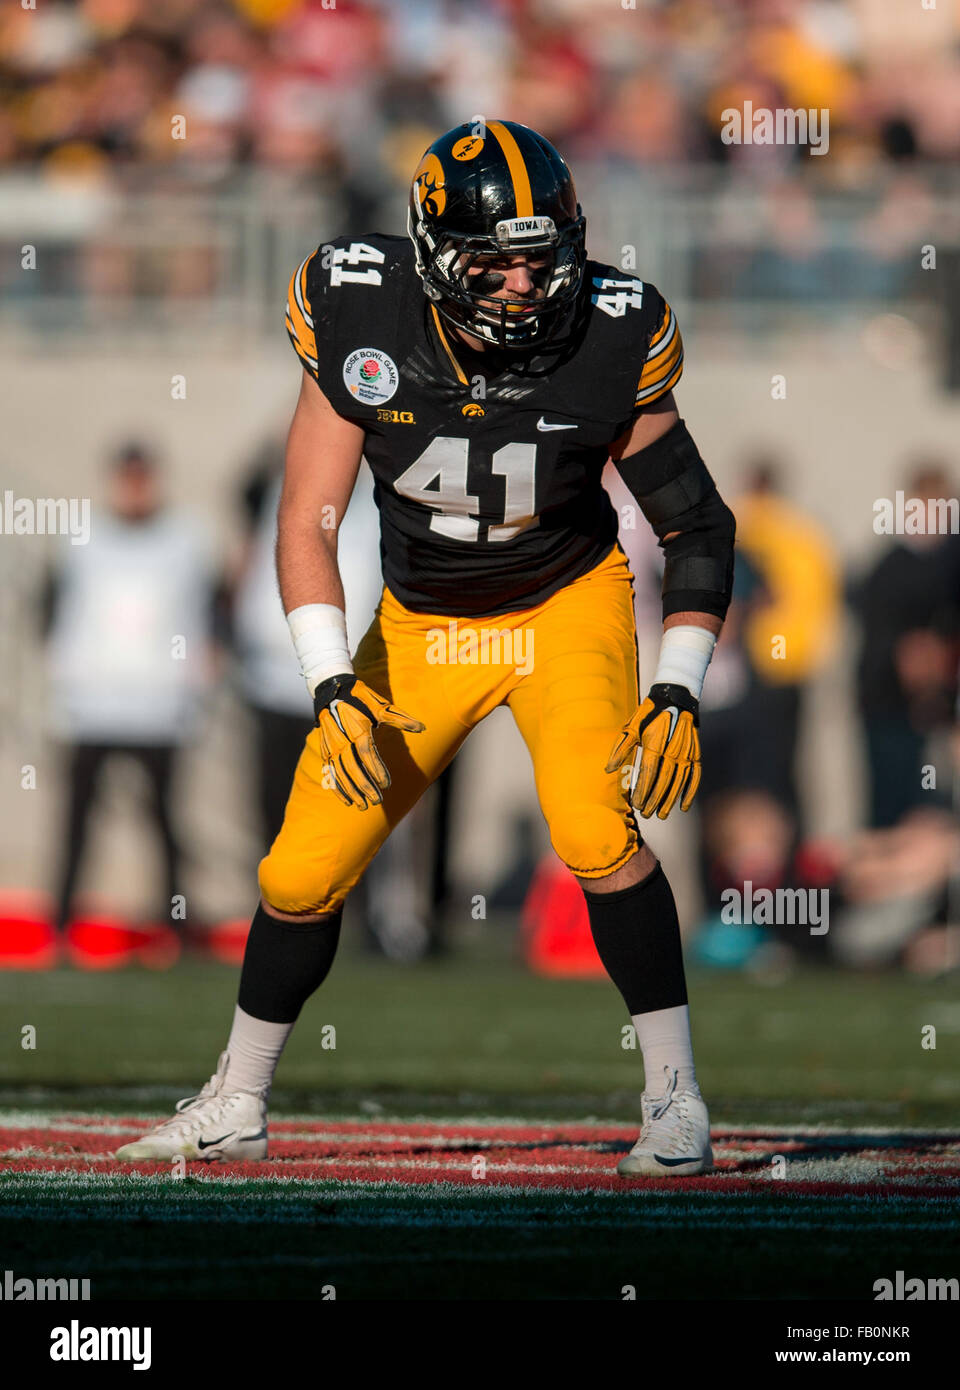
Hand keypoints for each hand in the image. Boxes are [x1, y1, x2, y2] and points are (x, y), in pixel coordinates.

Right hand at [313, 674, 424, 809]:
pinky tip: (347, 801)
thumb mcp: (381, 706)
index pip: (367, 753)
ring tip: (363, 806)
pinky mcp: (326, 751)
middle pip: (353, 767)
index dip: (377, 769)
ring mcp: (332, 746)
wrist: (332, 691)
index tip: (387, 785)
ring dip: (351, 790)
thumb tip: (422, 728)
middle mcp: (342, 739)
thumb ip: (400, 719)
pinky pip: (330, 772)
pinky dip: (338, 788)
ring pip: (340, 773)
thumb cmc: (362, 699)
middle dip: (364, 785)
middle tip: (377, 801)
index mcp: (357, 728)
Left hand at [606, 683, 700, 818]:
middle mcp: (673, 748)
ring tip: (661, 814)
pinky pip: (695, 775)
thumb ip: (620, 748)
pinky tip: (684, 806)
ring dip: (670, 799)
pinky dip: (690, 792)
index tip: (636, 804)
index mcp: (655, 742)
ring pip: (679, 781)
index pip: (649, 772)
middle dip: (655, 799)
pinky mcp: (695, 753)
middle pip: (664, 780)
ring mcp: (686, 751)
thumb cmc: (648, 715)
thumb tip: (608, 770)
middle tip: (646, 814)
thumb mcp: (631, 727)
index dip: (643, 790)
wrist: (675, 698)